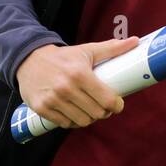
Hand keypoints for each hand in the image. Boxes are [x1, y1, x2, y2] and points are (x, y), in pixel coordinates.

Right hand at [15, 37, 138, 129]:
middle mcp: (66, 88)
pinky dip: (73, 121)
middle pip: (97, 113)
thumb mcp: (87, 50)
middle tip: (104, 107)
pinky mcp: (42, 108)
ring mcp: (53, 100)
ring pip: (82, 121)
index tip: (117, 104)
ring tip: (90, 110)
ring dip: (89, 118)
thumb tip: (136, 41)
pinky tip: (75, 113)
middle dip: (104, 112)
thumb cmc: (63, 57)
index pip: (107, 100)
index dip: (116, 105)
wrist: (28, 59)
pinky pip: (65, 124)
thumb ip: (112, 48)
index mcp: (80, 74)